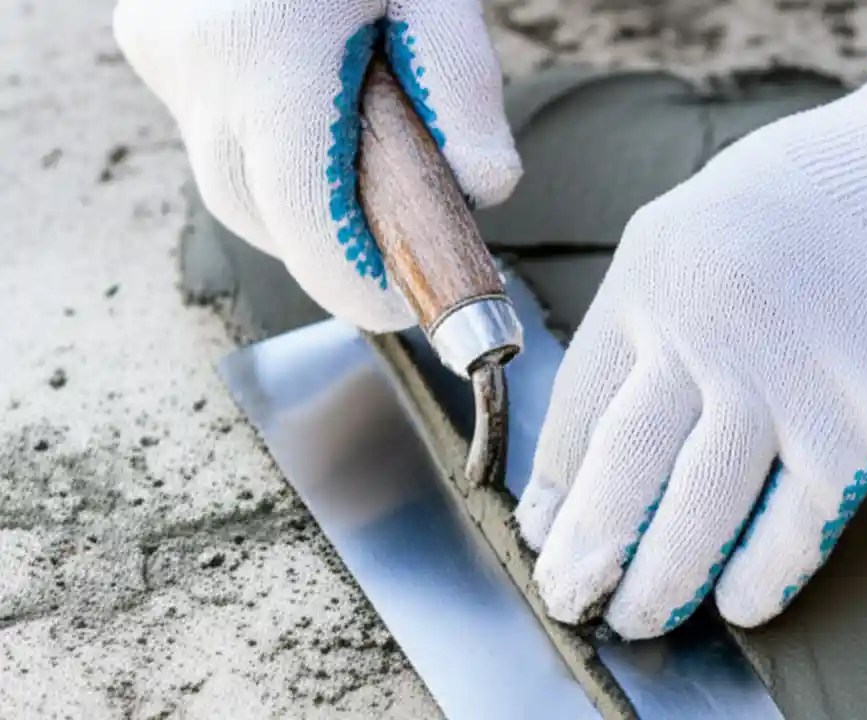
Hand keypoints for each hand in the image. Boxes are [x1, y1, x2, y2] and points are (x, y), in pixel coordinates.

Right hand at [114, 0, 519, 330]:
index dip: (359, 285)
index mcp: (270, 60)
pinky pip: (208, 129)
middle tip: (396, 252)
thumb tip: (486, 190)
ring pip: (227, 179)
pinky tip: (310, 116)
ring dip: (292, 198)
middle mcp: (197, 67)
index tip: (407, 307)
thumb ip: (465, 94)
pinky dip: (262, 146)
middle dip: (328, 249)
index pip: (308, 227)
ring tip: (359, 176)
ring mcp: (161, 52)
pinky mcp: (149, 38)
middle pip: (260, 216)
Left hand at [515, 58, 866, 638]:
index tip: (544, 527)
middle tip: (572, 597)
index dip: (556, 483)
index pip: (577, 407)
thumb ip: (643, 318)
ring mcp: (780, 379)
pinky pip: (797, 521)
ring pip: (699, 508)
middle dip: (589, 548)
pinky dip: (764, 572)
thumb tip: (605, 426)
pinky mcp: (854, 420)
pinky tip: (740, 602)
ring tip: (639, 617)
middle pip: (622, 466)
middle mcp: (702, 331)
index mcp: (648, 280)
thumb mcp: (685, 231)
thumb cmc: (801, 199)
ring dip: (662, 579)